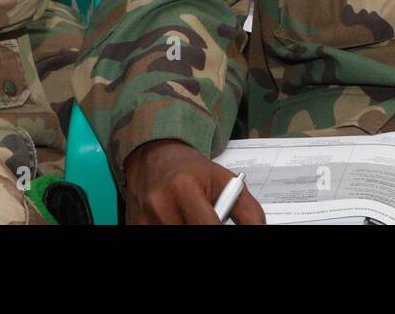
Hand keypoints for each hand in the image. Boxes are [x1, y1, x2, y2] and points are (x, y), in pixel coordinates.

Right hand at [122, 139, 265, 224]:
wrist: (152, 155)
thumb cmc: (190, 169)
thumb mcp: (224, 180)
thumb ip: (248, 211)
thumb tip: (260, 232)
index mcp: (184, 188)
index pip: (208, 227)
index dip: (220, 232)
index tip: (225, 226)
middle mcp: (159, 205)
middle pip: (192, 234)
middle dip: (207, 229)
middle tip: (210, 219)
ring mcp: (144, 220)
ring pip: (176, 238)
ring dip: (189, 228)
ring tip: (192, 217)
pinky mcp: (135, 227)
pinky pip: (159, 238)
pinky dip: (176, 230)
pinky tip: (179, 220)